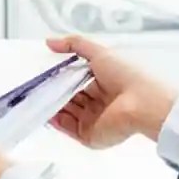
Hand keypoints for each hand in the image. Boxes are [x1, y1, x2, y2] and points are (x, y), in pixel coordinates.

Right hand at [47, 35, 176, 148]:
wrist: (142, 103)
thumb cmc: (127, 75)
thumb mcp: (99, 52)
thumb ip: (74, 45)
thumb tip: (50, 42)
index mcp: (103, 84)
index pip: (77, 82)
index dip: (61, 78)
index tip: (45, 73)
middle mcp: (99, 103)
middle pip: (70, 98)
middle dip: (54, 92)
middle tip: (37, 85)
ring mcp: (94, 120)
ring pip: (66, 113)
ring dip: (52, 106)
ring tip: (37, 97)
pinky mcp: (90, 135)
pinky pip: (68, 129)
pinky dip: (56, 121)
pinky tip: (45, 112)